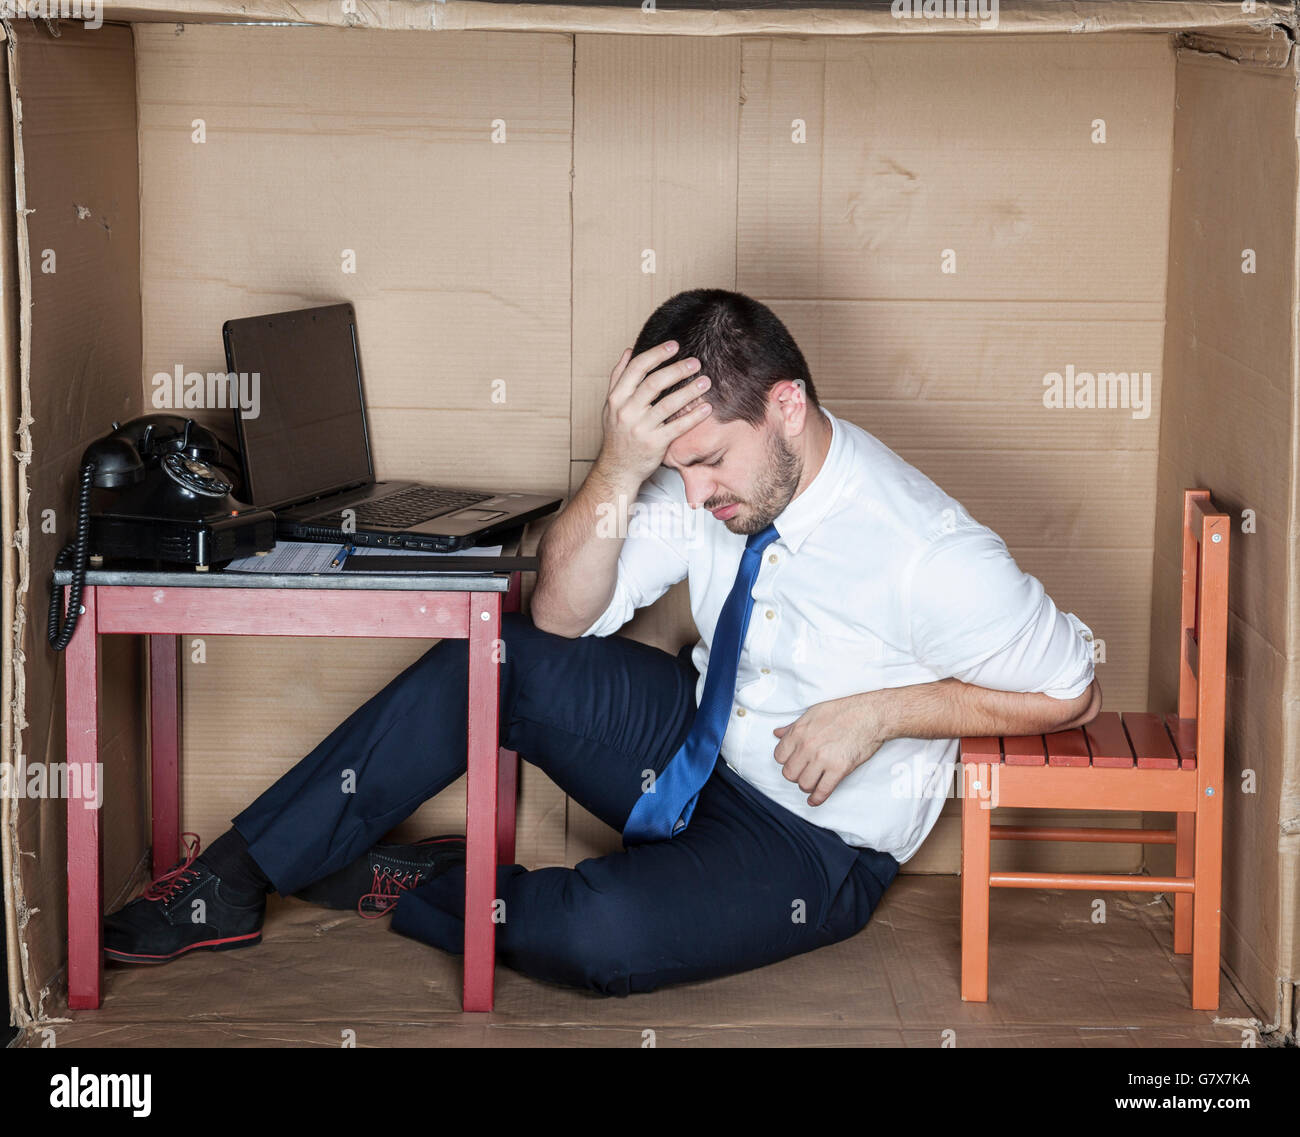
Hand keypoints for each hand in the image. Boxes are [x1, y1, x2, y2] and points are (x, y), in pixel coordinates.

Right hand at [595, 340, 712, 484]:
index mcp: (616, 398)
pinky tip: (706, 408)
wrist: (618, 468)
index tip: (674, 345)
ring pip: (667, 404)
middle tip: (696, 362)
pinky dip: (693, 417)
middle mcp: (626, 411)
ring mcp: (640, 428)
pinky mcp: (654, 444)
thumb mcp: (611, 405)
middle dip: (677, 369)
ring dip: (689, 391)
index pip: (636, 368)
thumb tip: (628, 350)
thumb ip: (618, 377)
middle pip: (654, 383)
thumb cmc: (618, 434)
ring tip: (705, 382)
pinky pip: (677, 427)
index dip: (657, 354)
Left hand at [772, 693, 890, 806]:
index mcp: (799, 732)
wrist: (871, 714)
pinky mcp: (839, 769)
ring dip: (807, 786)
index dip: (786, 761)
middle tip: (804, 772)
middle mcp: (807, 746)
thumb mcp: (813, 713)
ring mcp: (823, 759)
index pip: (779, 757)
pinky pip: (822, 791)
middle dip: (795, 775)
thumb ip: (793, 727)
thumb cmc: (843, 711)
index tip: (794, 761)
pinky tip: (814, 800)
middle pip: (789, 774)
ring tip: (813, 781)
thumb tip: (777, 734)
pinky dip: (817, 799)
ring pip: (804, 784)